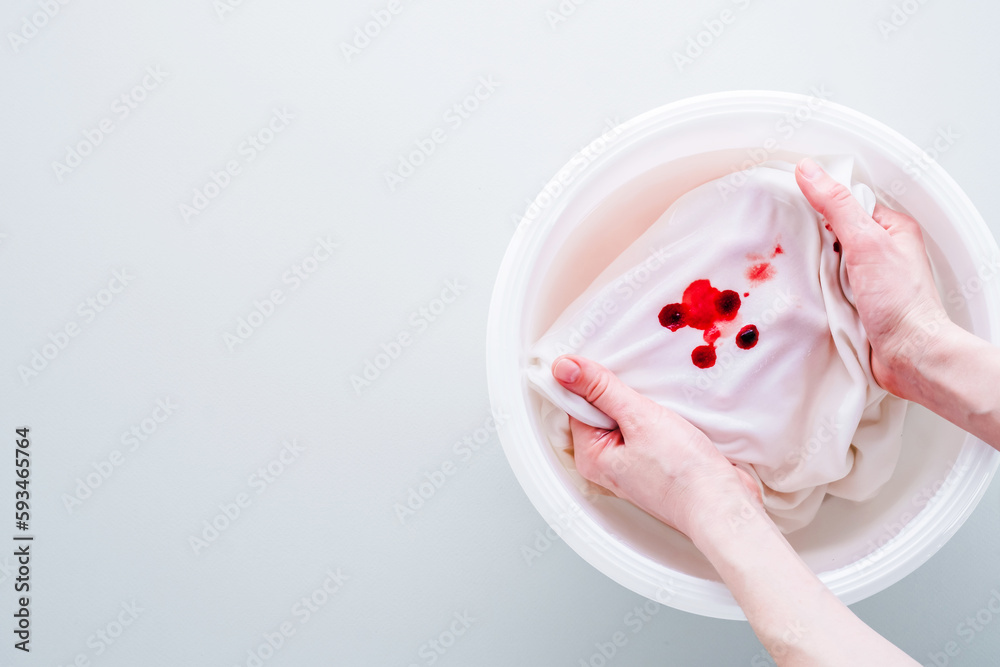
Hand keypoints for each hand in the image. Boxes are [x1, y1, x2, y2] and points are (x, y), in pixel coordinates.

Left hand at [551, 354, 760, 537]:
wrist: (722, 505)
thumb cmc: (681, 472)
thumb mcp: (638, 418)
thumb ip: (600, 389)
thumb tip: (563, 368)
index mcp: (591, 455)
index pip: (577, 404)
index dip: (593, 381)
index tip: (613, 367)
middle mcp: (606, 462)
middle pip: (601, 409)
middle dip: (620, 391)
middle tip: (641, 383)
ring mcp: (631, 464)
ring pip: (627, 418)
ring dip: (642, 403)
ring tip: (659, 398)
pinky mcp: (655, 463)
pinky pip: (646, 429)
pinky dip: (656, 416)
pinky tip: (671, 411)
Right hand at [794, 158, 950, 399]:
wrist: (910, 354)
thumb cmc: (903, 304)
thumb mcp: (866, 242)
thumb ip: (837, 205)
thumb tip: (810, 171)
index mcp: (892, 228)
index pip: (847, 203)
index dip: (821, 207)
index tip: (798, 209)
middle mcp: (882, 252)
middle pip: (832, 234)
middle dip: (814, 244)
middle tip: (801, 249)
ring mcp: (868, 279)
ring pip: (827, 264)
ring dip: (814, 273)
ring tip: (807, 276)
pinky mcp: (856, 304)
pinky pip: (826, 290)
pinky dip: (817, 294)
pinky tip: (811, 296)